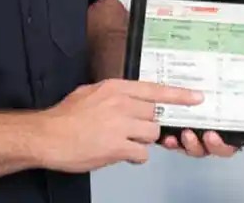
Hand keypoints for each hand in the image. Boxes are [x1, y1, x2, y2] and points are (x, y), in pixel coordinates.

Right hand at [37, 78, 202, 172]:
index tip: (196, 97)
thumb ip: (113, 94)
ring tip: (122, 141)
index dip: (179, 95)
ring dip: (141, 141)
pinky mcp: (117, 147)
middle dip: (147, 124)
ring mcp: (120, 126)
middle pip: (154, 115)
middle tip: (132, 129)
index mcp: (115, 88)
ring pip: (151, 134)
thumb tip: (129, 98)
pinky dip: (133, 156)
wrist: (47, 136)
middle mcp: (121, 104)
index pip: (155, 89)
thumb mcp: (90, 92)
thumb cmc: (65, 117)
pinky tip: (118, 153)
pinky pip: (141, 154)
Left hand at [160, 59, 243, 157]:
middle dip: (213, 146)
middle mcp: (213, 129)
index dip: (231, 143)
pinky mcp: (176, 129)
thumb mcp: (243, 72)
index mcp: (231, 124)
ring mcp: (194, 131)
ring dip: (191, 145)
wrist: (182, 69)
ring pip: (195, 148)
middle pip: (216, 148)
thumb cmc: (217, 78)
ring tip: (186, 133)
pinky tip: (168, 137)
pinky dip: (171, 141)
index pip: (236, 141)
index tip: (223, 136)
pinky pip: (174, 142)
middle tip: (209, 135)